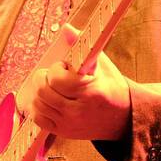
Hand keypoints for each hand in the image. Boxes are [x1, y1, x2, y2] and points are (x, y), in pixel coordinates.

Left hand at [18, 23, 131, 139]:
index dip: (57, 69)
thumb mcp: (101, 64)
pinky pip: (38, 118)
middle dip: (44, 78)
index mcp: (91, 92)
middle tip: (55, 76)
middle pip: (42, 92)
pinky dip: (38, 107)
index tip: (65, 67)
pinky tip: (48, 99)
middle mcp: (78, 111)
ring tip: (53, 87)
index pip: (57, 79)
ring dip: (40, 91)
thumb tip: (66, 28)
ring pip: (37, 105)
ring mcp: (69, 124)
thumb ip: (83, 45)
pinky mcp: (63, 132)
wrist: (122, 118)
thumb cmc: (110, 86)